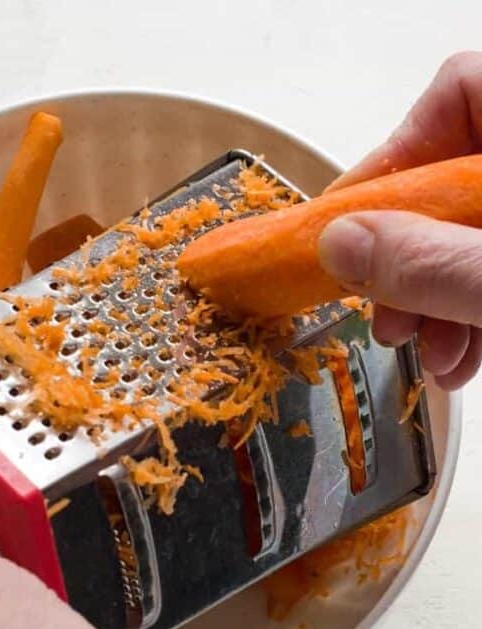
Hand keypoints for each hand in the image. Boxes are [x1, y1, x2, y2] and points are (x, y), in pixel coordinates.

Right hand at [318, 51, 481, 389]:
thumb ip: (432, 264)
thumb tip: (339, 245)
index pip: (456, 93)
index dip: (396, 157)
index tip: (355, 226)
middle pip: (448, 177)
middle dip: (406, 256)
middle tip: (387, 311)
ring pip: (467, 231)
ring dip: (432, 298)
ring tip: (429, 351)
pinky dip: (469, 310)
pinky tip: (461, 355)